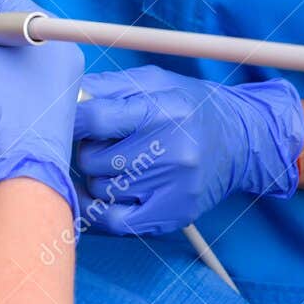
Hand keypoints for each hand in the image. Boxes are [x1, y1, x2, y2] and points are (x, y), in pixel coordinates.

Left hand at [74, 66, 303, 235]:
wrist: (242, 140)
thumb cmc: (190, 107)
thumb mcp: (154, 82)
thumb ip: (107, 88)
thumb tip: (65, 98)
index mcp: (161, 110)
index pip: (94, 119)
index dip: (69, 121)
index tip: (61, 121)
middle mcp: (169, 150)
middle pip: (92, 159)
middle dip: (88, 150)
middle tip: (104, 142)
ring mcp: (171, 187)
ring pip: (99, 188)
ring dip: (98, 177)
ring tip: (119, 162)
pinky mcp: (172, 214)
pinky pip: (114, 221)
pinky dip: (96, 209)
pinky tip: (97, 195)